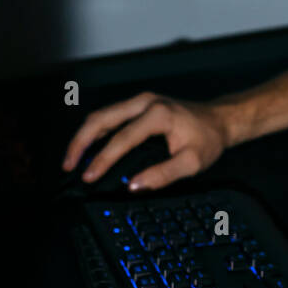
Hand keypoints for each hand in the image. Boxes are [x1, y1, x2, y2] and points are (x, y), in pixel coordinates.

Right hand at [60, 91, 232, 191]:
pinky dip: (93, 132)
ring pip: (101, 115)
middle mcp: (145, 102)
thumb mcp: (192, 162)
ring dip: (83, 136)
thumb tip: (134, 186)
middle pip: (100, 118)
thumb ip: (163, 174)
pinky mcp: (137, 105)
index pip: (121, 138)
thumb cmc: (208, 139)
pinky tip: (87, 148)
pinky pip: (109, 116)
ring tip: (71, 160)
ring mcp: (140, 101)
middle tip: (68, 166)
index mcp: (159, 114)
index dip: (102, 160)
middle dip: (80, 142)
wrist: (219, 120)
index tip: (88, 177)